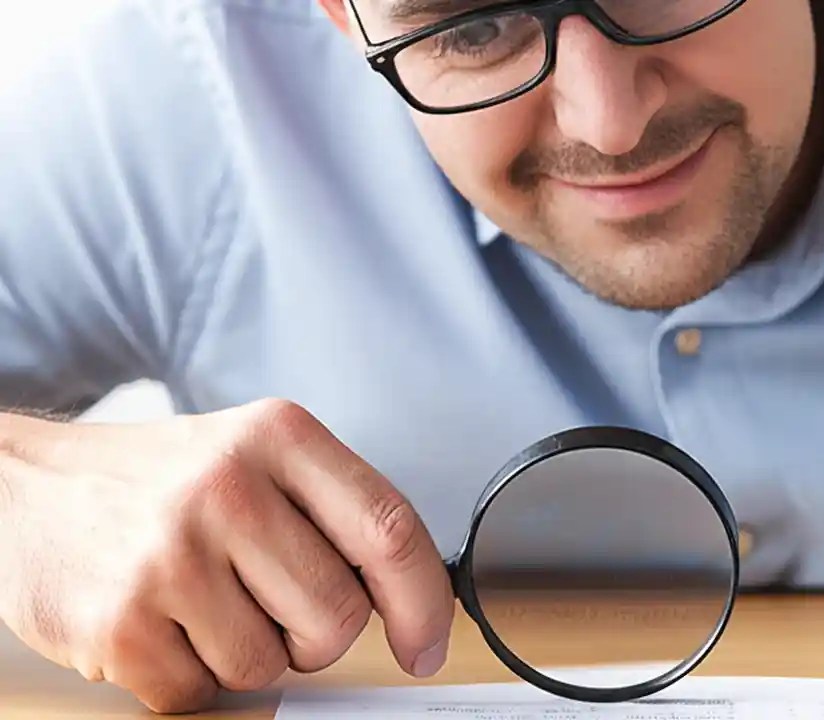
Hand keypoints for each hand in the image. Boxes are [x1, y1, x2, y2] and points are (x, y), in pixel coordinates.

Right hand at [0, 399, 454, 712]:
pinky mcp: (121, 619)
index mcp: (279, 435)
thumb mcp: (253, 455)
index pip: (389, 529)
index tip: (425, 644)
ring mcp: (170, 554)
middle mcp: (227, 485)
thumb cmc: (160, 480)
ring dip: (247, 654)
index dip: (423, 601)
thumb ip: (331, 511)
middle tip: (271, 608)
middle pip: (340, 616)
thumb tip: (408, 599)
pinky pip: (201, 693)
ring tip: (203, 603)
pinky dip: (188, 676)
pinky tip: (161, 625)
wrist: (26, 487)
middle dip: (317, 635)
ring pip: (272, 665)